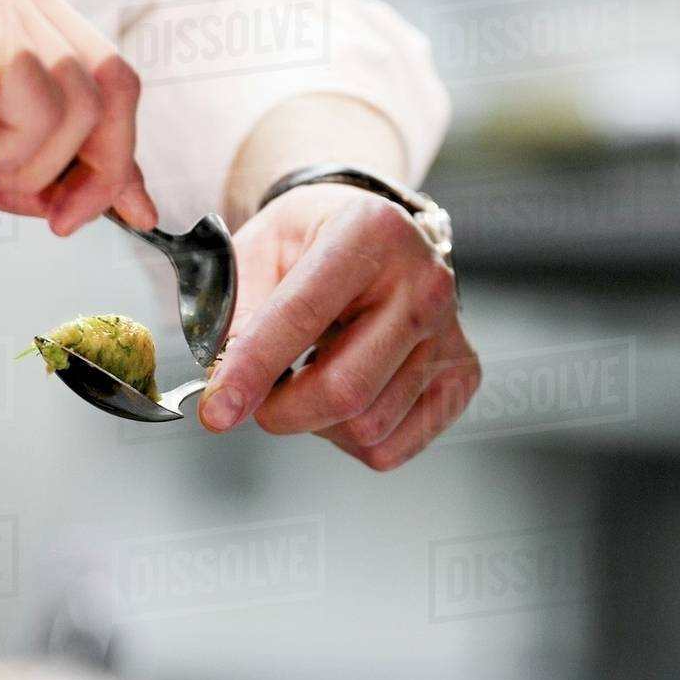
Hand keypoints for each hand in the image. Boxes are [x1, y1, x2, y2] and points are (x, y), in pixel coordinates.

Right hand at [0, 0, 155, 234]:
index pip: (102, 77)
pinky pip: (45, 108)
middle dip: (102, 165)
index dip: (121, 147)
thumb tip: (87, 197)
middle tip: (64, 215)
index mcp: (10, 9)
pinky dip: (5, 149)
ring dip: (31, 162)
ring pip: (84, 104)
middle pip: (115, 83)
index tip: (128, 203)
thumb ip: (32, 169)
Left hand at [198, 184, 480, 470]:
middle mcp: (424, 282)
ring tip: (305, 378)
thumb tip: (226, 382)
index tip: (217, 410)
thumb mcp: (257, 249)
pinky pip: (392, 447)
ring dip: (313, 421)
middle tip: (252, 397)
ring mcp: (450, 333)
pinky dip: (348, 437)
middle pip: (343, 389)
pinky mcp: (462, 376)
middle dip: (279, 410)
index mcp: (370, 232)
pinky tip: (342, 394)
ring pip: (365, 426)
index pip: (302, 316)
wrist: (370, 234)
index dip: (252, 370)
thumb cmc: (310, 240)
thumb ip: (236, 312)